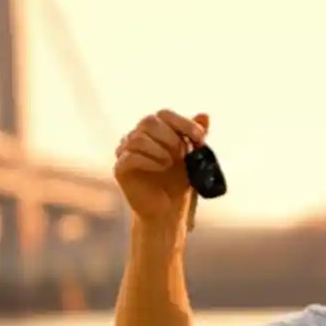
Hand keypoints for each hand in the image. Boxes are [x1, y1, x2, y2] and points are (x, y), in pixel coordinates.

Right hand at [113, 109, 209, 227]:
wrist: (168, 211)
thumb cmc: (179, 182)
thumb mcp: (192, 157)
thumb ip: (195, 136)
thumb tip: (205, 115)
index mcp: (154, 131)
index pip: (164, 114)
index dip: (183, 122)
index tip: (200, 137)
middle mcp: (137, 137)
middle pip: (148, 121)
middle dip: (170, 135)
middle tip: (182, 152)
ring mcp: (125, 152)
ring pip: (138, 138)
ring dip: (159, 149)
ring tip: (170, 163)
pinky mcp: (120, 169)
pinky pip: (130, 156)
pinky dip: (149, 161)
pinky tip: (161, 168)